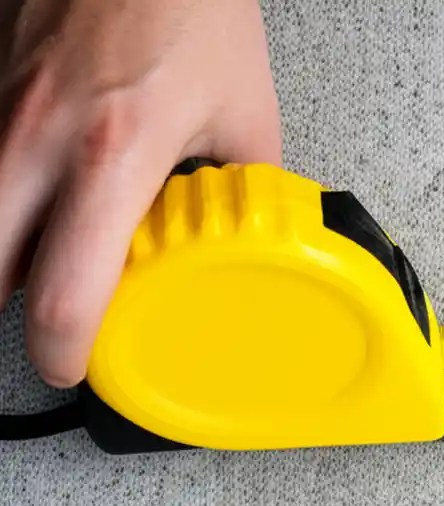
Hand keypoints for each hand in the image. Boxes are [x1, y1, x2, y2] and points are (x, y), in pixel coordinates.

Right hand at [0, 0, 281, 386]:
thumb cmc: (189, 4)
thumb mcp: (245, 108)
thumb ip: (243, 180)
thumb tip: (251, 224)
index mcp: (114, 154)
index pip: (62, 291)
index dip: (62, 349)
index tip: (75, 364)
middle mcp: (41, 137)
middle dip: (17, 309)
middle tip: (57, 327)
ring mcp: (3, 107)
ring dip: (6, 254)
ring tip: (52, 262)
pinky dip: (5, 198)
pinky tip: (43, 198)